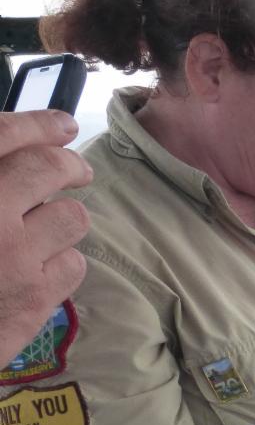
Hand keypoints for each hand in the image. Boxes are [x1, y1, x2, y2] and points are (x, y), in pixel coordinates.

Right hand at [0, 110, 92, 361]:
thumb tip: (7, 151)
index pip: (3, 134)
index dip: (38, 124)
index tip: (62, 124)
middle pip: (50, 169)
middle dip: (69, 165)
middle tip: (76, 170)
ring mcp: (12, 257)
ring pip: (72, 218)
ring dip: (62, 218)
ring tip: (44, 228)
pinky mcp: (32, 300)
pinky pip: (74, 265)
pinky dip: (60, 263)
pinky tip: (39, 269)